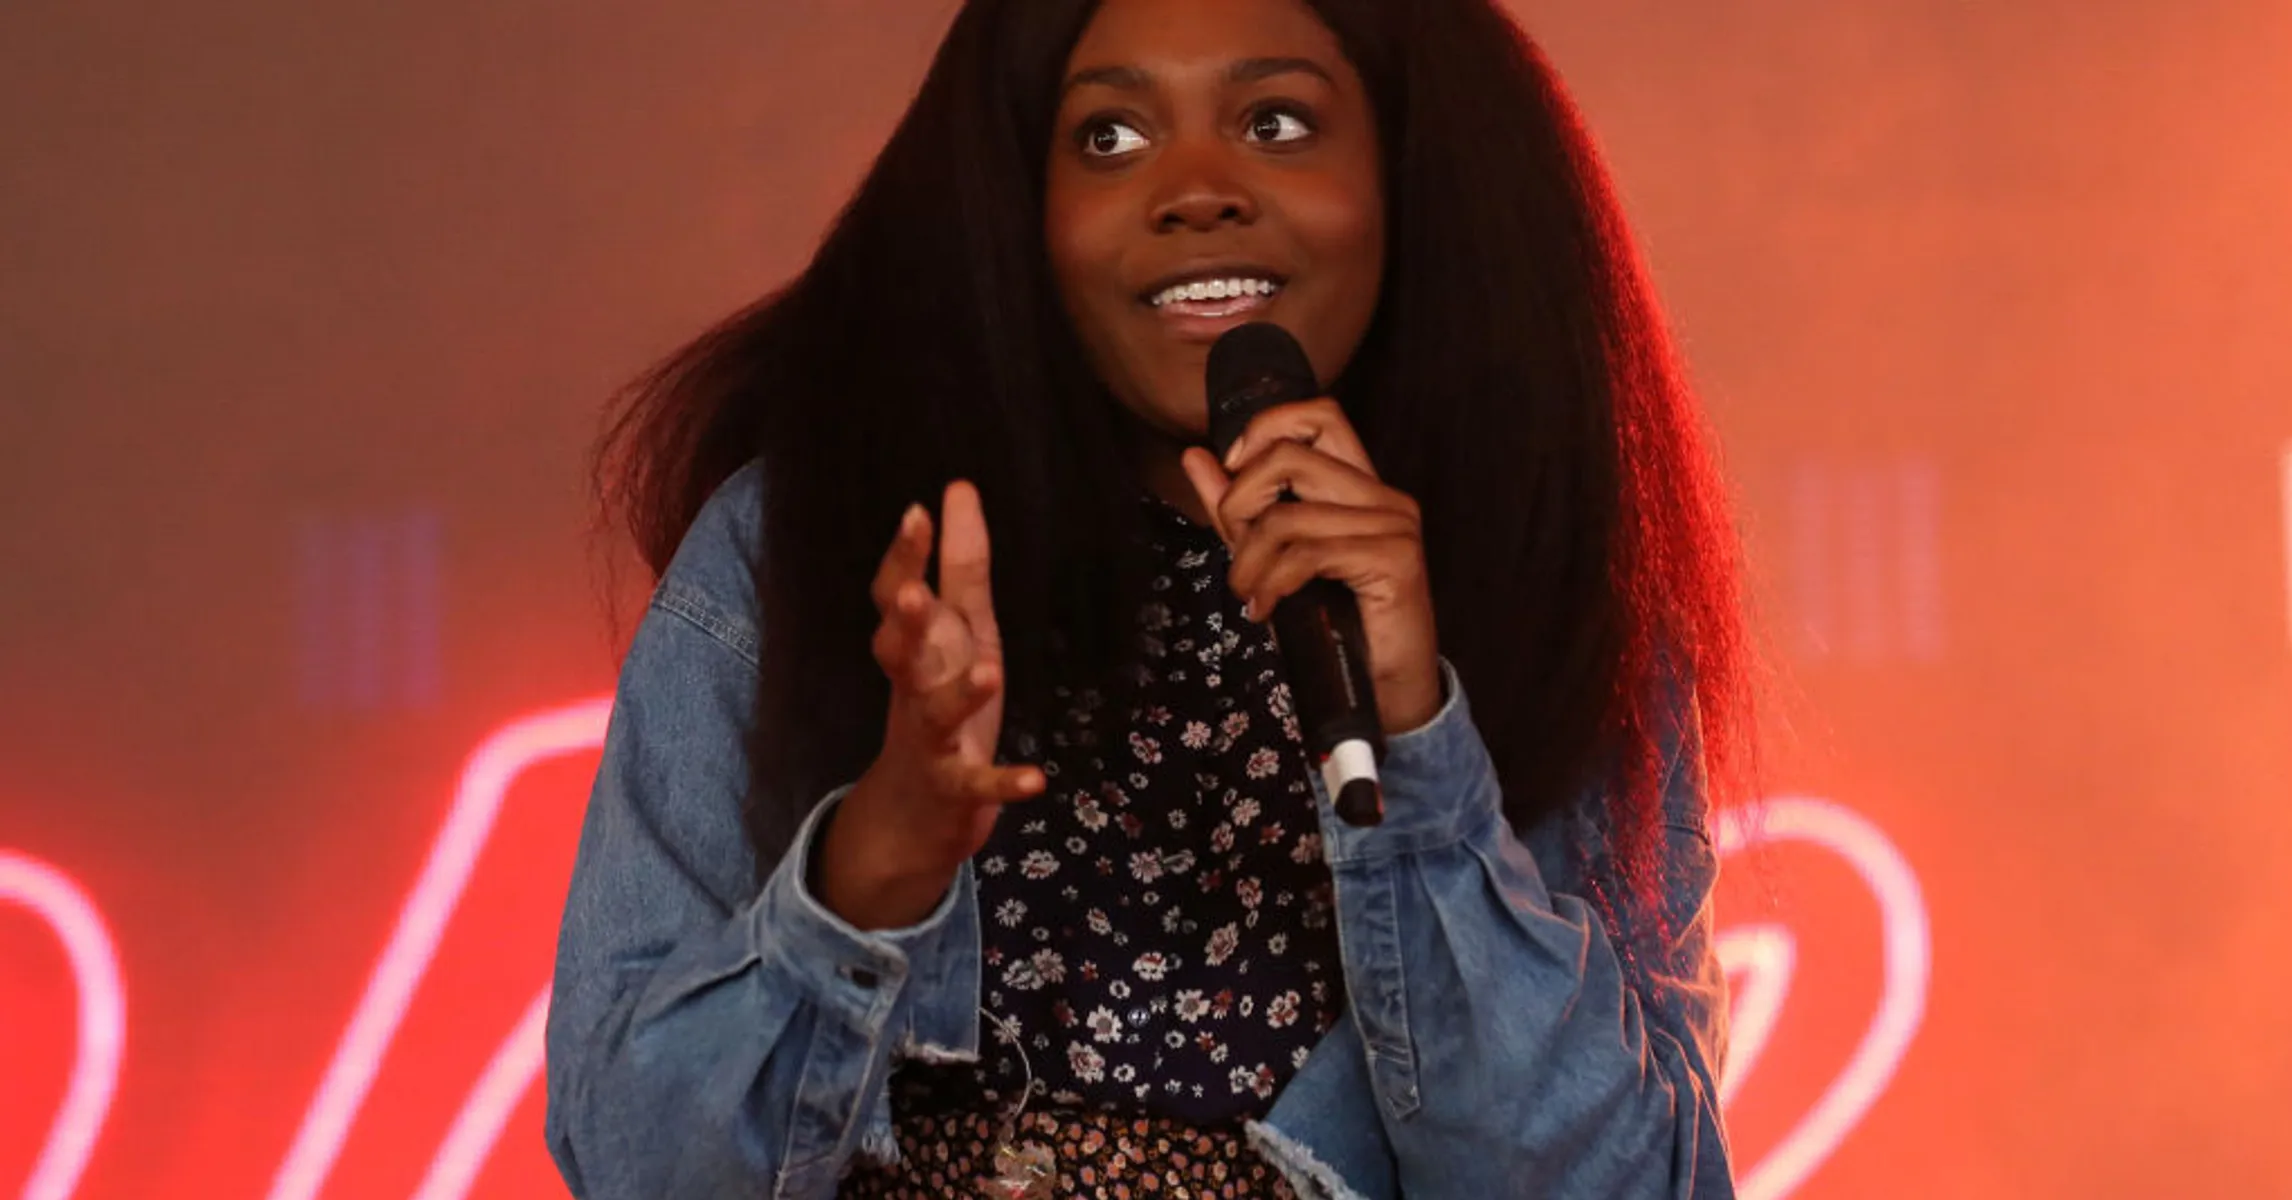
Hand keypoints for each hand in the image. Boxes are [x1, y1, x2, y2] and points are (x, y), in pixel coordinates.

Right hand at [816, 480, 1044, 930]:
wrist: (916, 808)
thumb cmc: (938, 698)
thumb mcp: (960, 630)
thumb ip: (960, 564)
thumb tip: (959, 485)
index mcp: (916, 646)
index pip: (896, 596)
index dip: (904, 558)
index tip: (916, 512)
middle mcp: (912, 687)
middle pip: (898, 651)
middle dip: (905, 624)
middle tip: (913, 594)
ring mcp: (929, 740)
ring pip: (934, 716)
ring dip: (958, 696)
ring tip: (987, 672)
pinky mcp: (953, 788)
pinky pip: (975, 786)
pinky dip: (1002, 783)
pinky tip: (1035, 779)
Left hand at [1179, 399, 1443, 734]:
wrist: (1386, 694)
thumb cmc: (1335, 628)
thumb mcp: (1272, 558)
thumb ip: (1239, 509)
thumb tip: (1195, 456)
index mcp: (1359, 486)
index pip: (1316, 414)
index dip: (1265, 430)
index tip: (1235, 474)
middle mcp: (1383, 496)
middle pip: (1290, 454)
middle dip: (1240, 502)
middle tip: (1236, 551)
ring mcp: (1394, 525)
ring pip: (1288, 513)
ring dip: (1248, 562)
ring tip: (1250, 594)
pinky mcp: (1394, 559)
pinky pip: (1307, 553)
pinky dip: (1271, 583)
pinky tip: (1266, 608)